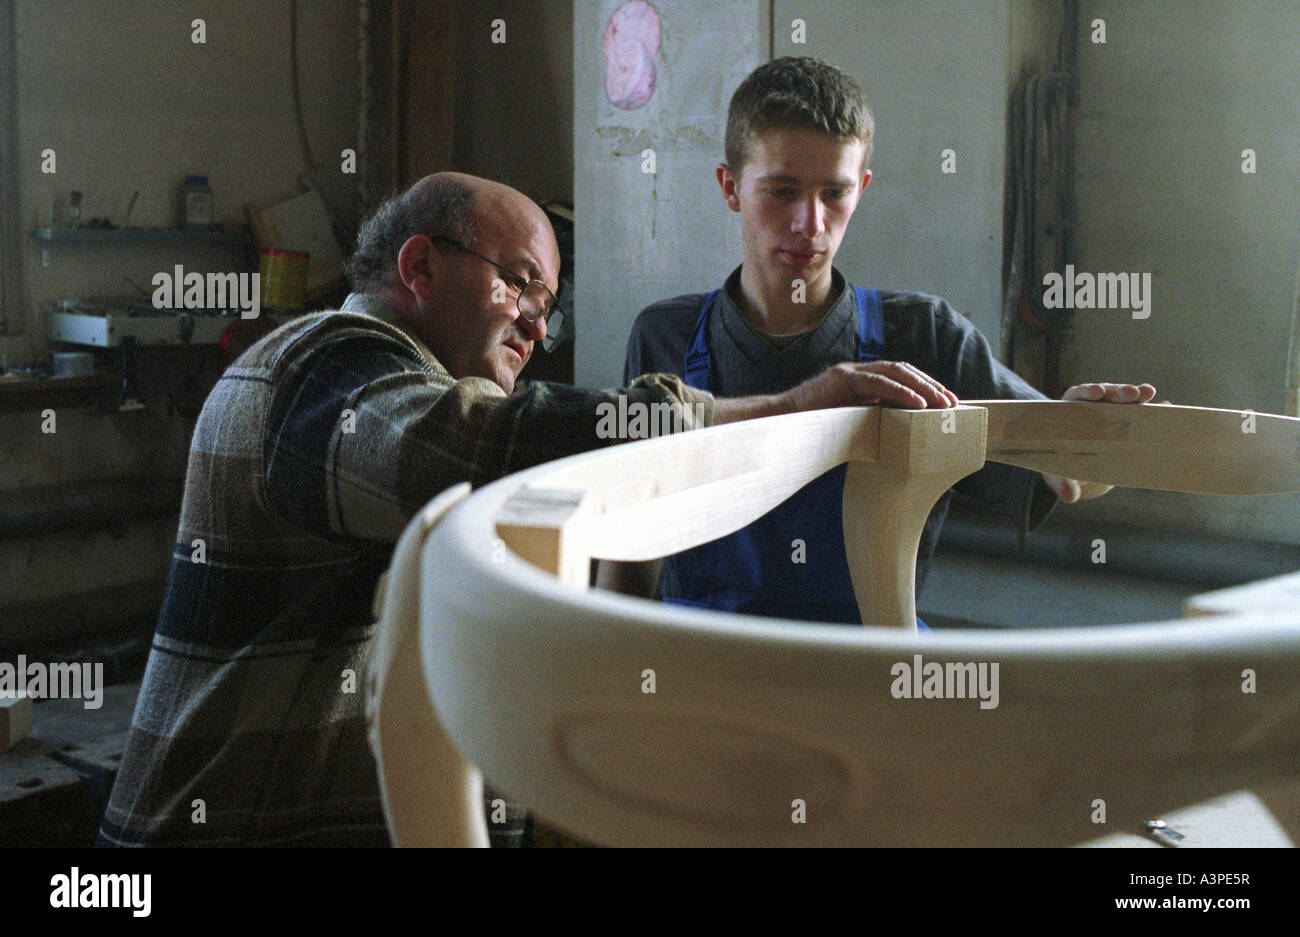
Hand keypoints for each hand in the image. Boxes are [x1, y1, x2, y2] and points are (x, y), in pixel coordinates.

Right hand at [780, 361, 957, 413]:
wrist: (780, 422)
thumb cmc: (811, 428)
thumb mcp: (849, 423)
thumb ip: (870, 419)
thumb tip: (898, 433)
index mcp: (860, 380)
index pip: (899, 377)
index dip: (924, 386)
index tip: (945, 401)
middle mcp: (857, 371)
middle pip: (903, 370)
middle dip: (930, 385)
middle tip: (952, 402)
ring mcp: (849, 372)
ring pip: (895, 372)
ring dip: (922, 387)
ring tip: (942, 403)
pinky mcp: (842, 379)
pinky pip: (878, 382)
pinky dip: (901, 392)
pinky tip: (919, 403)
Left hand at [1043, 381, 1160, 502]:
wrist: (1081, 475)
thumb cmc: (1063, 469)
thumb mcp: (1059, 476)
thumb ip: (1062, 484)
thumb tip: (1069, 495)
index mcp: (1070, 413)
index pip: (1077, 396)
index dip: (1088, 391)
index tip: (1098, 393)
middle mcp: (1092, 408)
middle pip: (1105, 394)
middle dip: (1118, 392)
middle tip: (1131, 394)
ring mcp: (1112, 413)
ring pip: (1125, 400)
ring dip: (1138, 395)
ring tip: (1148, 394)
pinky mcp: (1130, 422)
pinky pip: (1143, 413)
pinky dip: (1154, 410)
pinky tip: (1167, 407)